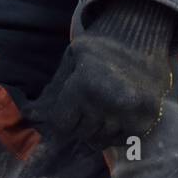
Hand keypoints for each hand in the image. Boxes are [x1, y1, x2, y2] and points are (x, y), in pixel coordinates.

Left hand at [31, 2, 173, 148]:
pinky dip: (115, 131)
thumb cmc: (99, 48)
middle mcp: (108, 102)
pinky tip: (115, 112)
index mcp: (84, 85)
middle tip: (88, 103)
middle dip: (81, 122)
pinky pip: (120, 140)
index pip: (62, 125)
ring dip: (98, 128)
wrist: (140, 37)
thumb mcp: (71, 59)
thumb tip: (31, 115)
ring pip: (101, 140)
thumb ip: (54, 89)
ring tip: (102, 106)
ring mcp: (130, 113)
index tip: (69, 109)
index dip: (62, 119)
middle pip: (82, 133)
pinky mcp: (146, 120)